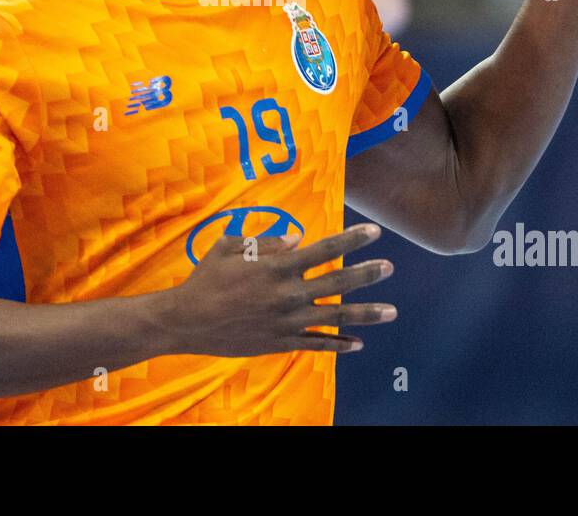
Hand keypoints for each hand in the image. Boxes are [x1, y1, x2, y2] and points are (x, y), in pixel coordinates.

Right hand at [162, 222, 395, 357]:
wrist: (186, 321)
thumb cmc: (206, 279)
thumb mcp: (230, 247)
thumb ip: (267, 242)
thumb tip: (298, 240)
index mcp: (277, 266)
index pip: (324, 249)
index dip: (351, 239)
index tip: (374, 231)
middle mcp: (288, 294)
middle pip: (338, 282)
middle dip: (367, 274)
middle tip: (389, 267)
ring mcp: (287, 321)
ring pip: (335, 317)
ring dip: (366, 314)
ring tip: (392, 311)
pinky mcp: (281, 343)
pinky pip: (316, 345)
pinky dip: (339, 345)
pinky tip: (358, 345)